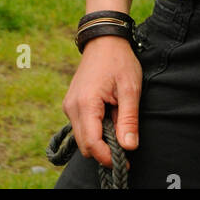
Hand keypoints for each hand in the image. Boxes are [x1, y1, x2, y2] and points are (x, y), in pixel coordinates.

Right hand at [61, 36, 142, 169]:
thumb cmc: (119, 61)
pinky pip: (82, 126)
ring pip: (83, 137)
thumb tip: (129, 147)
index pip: (92, 144)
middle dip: (104, 149)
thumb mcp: (130, 89)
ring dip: (101, 137)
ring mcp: (69, 106)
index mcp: (85, 104)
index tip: (125, 160)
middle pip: (85, 145)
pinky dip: (95, 128)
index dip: (108, 157)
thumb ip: (128, 119)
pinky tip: (109, 114)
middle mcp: (72, 107)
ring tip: (118, 118)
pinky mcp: (71, 104)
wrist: (104, 39)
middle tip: (125, 138)